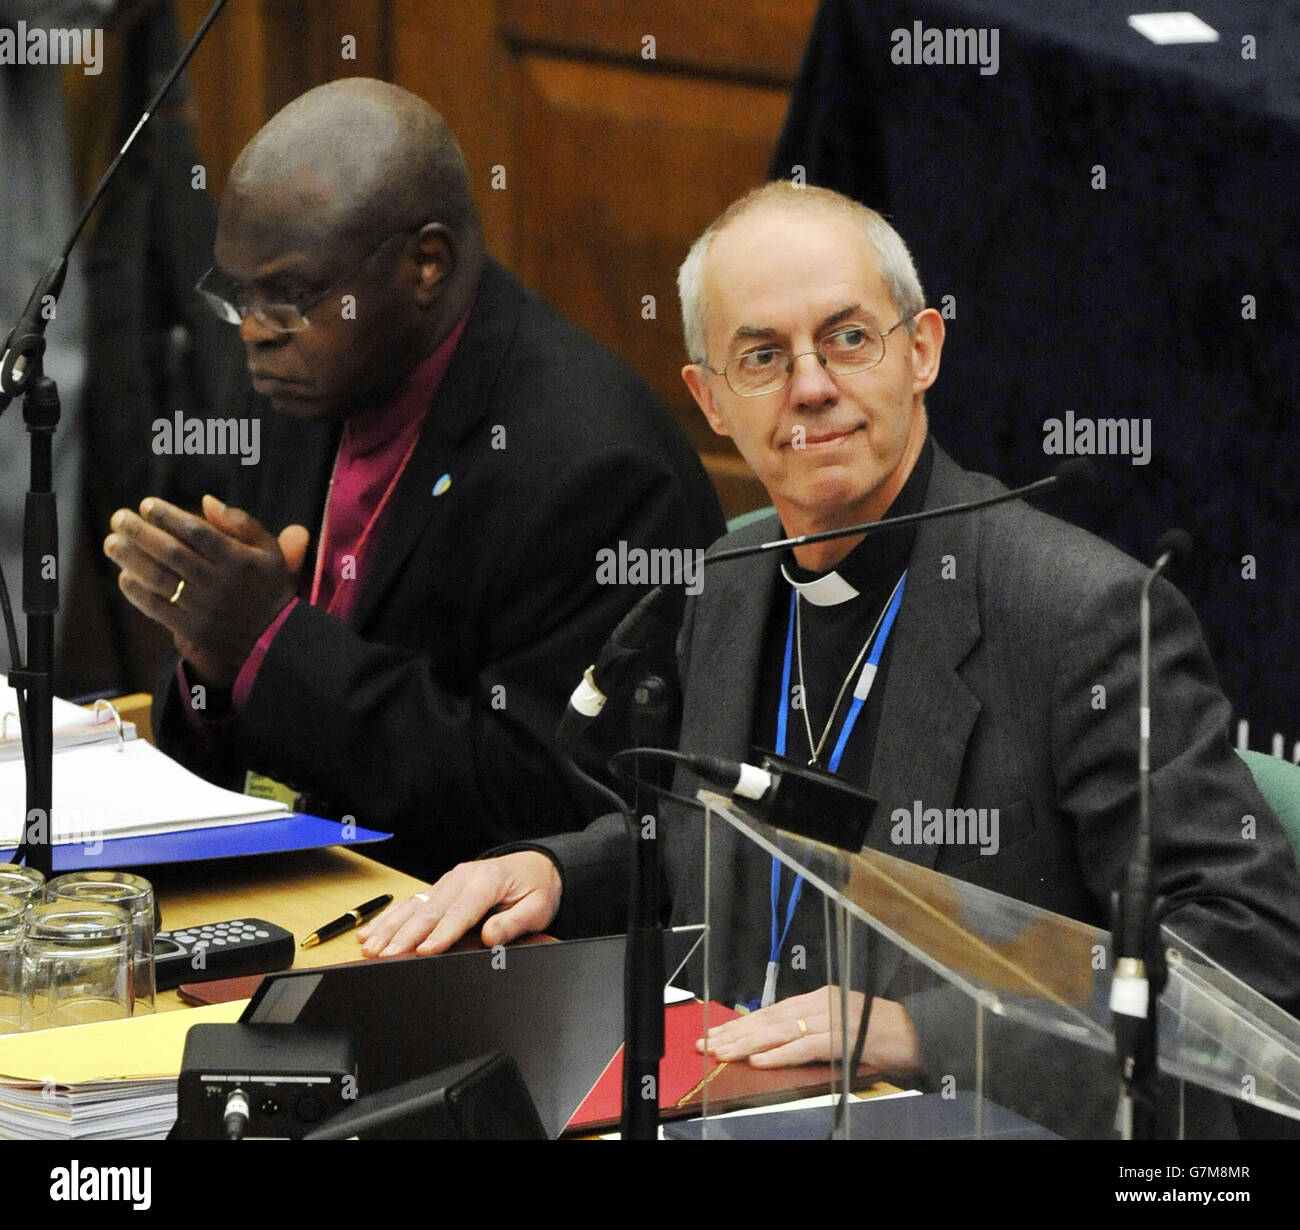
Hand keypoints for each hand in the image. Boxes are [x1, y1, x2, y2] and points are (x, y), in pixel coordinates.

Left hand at [104, 495, 310, 687]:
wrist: (274, 637)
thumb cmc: (268, 586)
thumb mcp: (269, 551)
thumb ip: (241, 523)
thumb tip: (206, 500)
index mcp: (238, 560)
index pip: (197, 532)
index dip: (168, 516)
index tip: (146, 504)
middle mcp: (219, 583)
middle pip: (172, 553)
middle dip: (141, 533)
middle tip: (119, 518)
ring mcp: (204, 607)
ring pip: (160, 579)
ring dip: (131, 559)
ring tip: (112, 542)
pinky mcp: (192, 629)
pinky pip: (157, 607)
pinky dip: (137, 592)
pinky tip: (125, 576)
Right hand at [357, 852, 562, 957]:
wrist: (535, 866)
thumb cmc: (536, 888)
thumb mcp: (537, 907)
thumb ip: (513, 922)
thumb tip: (490, 936)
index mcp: (487, 880)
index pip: (461, 911)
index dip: (442, 933)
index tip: (425, 951)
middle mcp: (463, 878)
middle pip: (430, 910)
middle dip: (406, 934)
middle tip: (385, 955)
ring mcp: (448, 881)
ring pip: (414, 906)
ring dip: (390, 927)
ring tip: (371, 947)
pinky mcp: (440, 888)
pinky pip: (411, 903)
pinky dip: (388, 918)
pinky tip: (369, 931)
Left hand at [698, 987, 920, 1074]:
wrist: (919, 1032)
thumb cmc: (881, 1032)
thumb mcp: (840, 1025)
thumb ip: (811, 1031)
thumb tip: (777, 1043)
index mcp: (818, 999)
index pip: (771, 1012)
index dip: (742, 1025)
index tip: (717, 1034)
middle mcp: (820, 1003)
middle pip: (768, 1019)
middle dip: (735, 1033)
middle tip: (706, 1045)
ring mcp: (830, 1018)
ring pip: (779, 1030)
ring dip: (747, 1044)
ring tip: (722, 1052)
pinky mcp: (841, 1036)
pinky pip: (804, 1046)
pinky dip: (779, 1053)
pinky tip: (759, 1060)